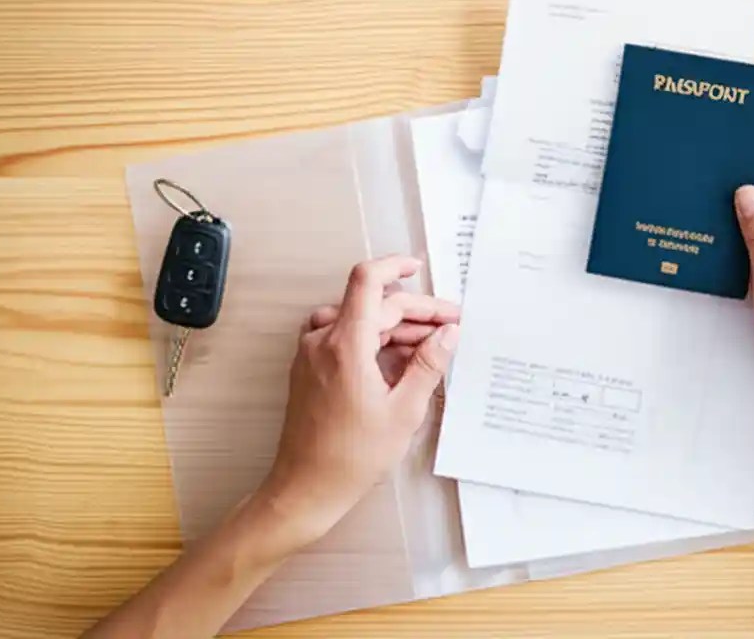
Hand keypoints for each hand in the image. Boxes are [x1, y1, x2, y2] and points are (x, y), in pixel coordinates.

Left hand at [259, 255, 459, 546]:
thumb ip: (428, 366)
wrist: (306, 487)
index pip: (368, 282)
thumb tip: (448, 335)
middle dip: (413, 312)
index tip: (417, 267)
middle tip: (448, 328)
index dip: (394, 266)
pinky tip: (397, 361)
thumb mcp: (404, 412)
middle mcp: (322, 342)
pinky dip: (372, 341)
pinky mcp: (309, 369)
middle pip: (372, 305)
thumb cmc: (350, 457)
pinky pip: (343, 339)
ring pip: (358, 321)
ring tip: (428, 347)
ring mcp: (311, 355)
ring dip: (394, 327)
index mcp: (345, 345)